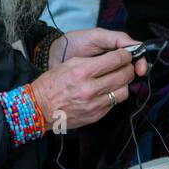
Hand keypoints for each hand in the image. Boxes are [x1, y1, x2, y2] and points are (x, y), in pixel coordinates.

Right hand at [34, 30, 148, 130]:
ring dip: (124, 83)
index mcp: (82, 71)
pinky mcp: (96, 115)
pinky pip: (114, 103)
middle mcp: (90, 89)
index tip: (126, 54)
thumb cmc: (52, 84)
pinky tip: (107, 91)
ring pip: (123, 91)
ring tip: (117, 79)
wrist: (40, 108)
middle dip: (128, 67)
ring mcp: (94, 104)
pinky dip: (114, 95)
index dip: (125, 55)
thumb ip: (92, 61)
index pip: (115, 60)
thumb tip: (113, 58)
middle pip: (123, 75)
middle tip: (126, 65)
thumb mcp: (69, 64)